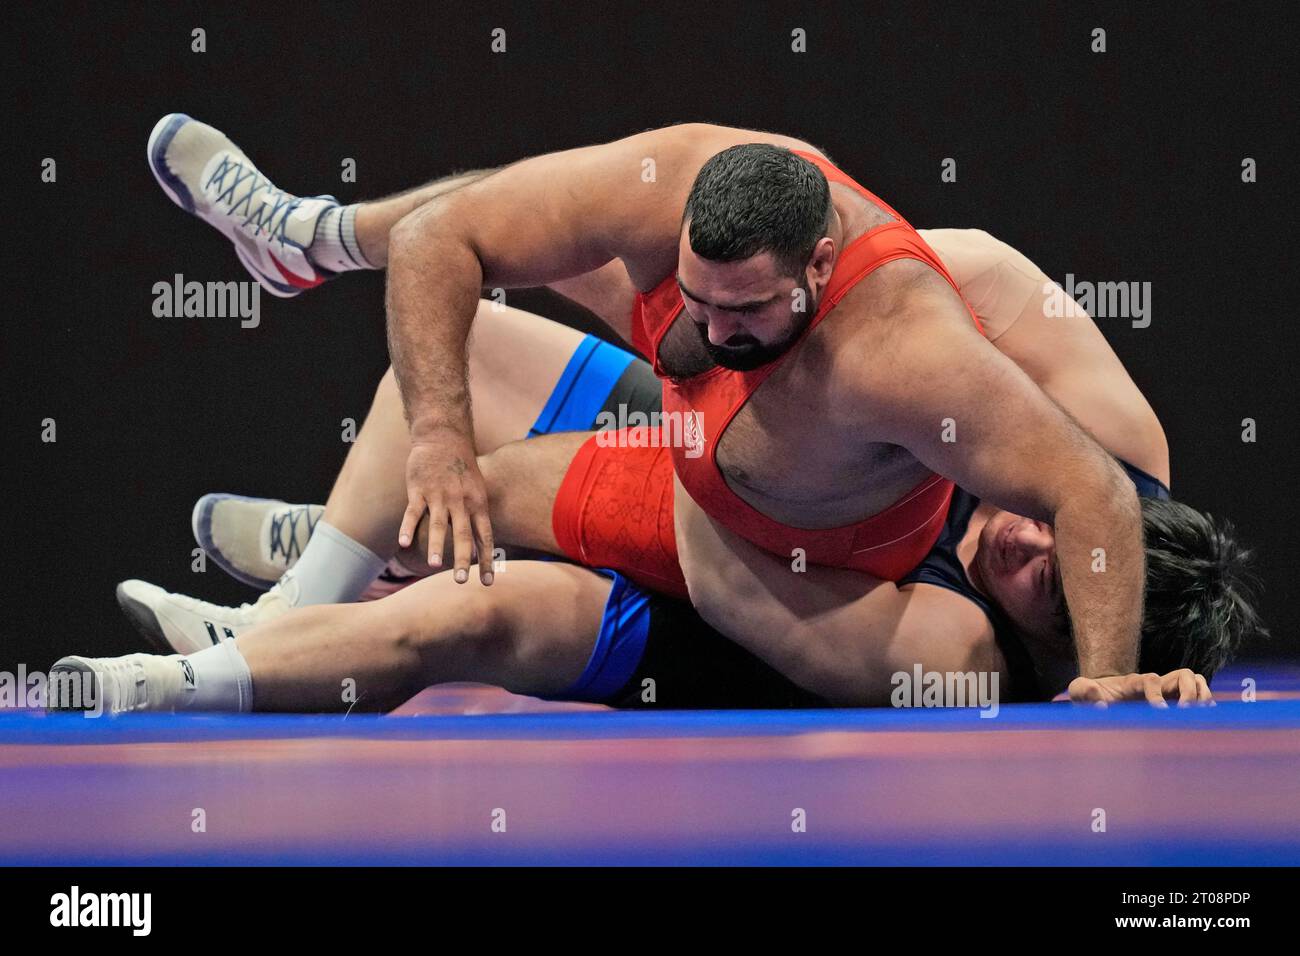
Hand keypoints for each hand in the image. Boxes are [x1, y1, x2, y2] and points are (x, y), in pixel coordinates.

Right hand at [400, 435, 494, 584]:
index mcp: (477, 504)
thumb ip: (477, 516)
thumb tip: (482, 545)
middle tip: (462, 581)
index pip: (484, 536)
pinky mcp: (419, 489)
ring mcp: (439, 495)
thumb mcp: (478, 489)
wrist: (443, 437)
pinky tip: (403, 543)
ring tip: (435, 566)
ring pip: (439, 524)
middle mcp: (460, 501)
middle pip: (463, 534)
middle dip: (463, 559)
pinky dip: (407, 528)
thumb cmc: (462, 468)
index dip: (487, 560)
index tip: (488, 582)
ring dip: (437, 546)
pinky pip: (413, 512)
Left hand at [1067, 669, 1213, 707]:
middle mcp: (1154, 683)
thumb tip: (1099, 701)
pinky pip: (1199, 695)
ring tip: (1198, 716)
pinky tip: (1204, 720)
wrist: (1099, 700)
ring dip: (1202, 696)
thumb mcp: (1079, 692)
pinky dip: (1205, 704)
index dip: (1156, 694)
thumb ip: (1082, 690)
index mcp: (1132, 682)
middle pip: (1185, 674)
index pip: (1151, 679)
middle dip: (1189, 692)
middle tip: (1185, 713)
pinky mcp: (1174, 702)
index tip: (1159, 711)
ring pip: (1195, 681)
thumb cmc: (1089, 698)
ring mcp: (1166, 691)